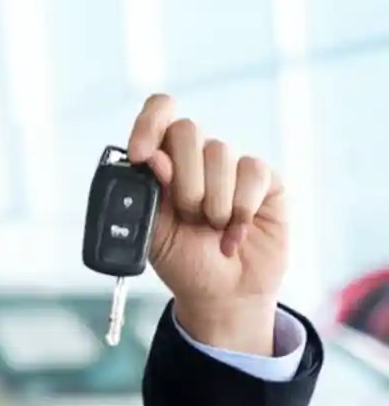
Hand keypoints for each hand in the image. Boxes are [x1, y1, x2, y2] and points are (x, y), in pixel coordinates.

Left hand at [127, 94, 286, 354]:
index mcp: (162, 161)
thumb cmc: (183, 259)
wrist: (221, 294)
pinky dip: (240, 209)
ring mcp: (230, 166)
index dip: (149, 124)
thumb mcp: (153, 231)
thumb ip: (149, 192)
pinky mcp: (264, 180)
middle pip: (187, 129)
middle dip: (183, 180)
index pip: (159, 112)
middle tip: (187, 214)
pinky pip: (252, 171)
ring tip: (211, 227)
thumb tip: (152, 157)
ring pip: (219, 152)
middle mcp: (195, 156)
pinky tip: (233, 234)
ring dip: (211, 201)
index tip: (142, 156)